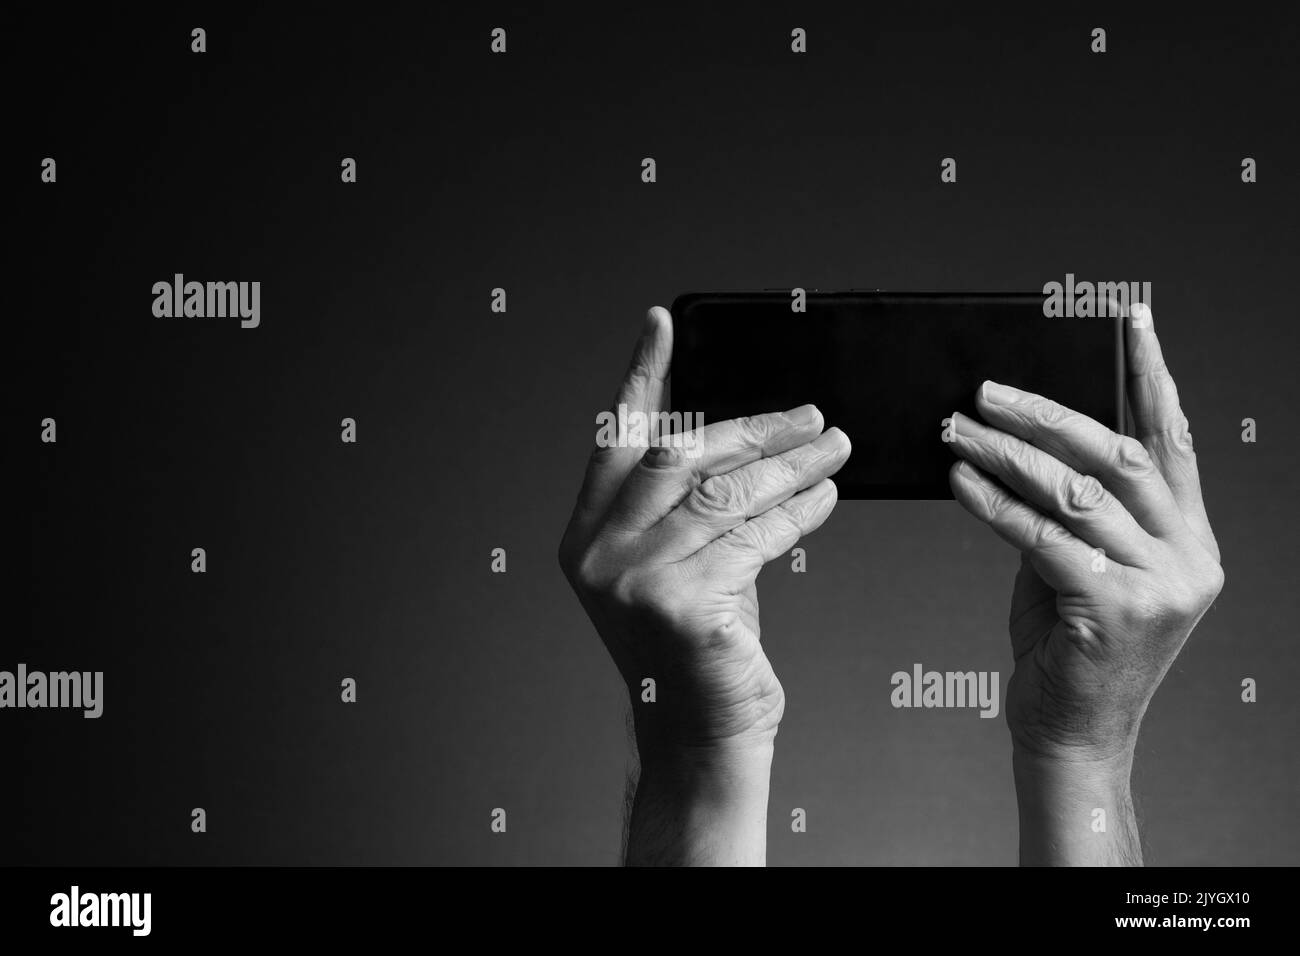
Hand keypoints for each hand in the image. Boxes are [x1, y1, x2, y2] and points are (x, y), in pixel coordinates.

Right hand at [559, 306, 849, 863]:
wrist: (702, 734)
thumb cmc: (700, 648)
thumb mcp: (686, 562)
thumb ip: (695, 503)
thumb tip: (746, 434)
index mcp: (588, 534)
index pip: (616, 439)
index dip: (641, 377)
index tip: (661, 323)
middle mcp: (599, 553)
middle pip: (680, 457)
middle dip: (753, 428)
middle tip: (810, 415)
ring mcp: (635, 580)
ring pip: (727, 494)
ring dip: (790, 465)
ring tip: (834, 448)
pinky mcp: (682, 604)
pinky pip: (755, 537)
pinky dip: (799, 511)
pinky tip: (825, 498)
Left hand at [947, 304, 1222, 862]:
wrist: (1071, 734)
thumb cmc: (1069, 645)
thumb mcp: (1082, 565)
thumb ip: (1072, 509)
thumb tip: (1024, 441)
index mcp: (1190, 538)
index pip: (1172, 440)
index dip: (1152, 377)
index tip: (1132, 322)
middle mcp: (1189, 556)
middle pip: (1118, 455)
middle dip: (1046, 414)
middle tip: (985, 390)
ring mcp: (1159, 586)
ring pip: (1075, 492)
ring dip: (1006, 454)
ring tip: (955, 430)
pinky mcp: (1114, 610)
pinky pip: (1041, 537)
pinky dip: (993, 504)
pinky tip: (960, 481)